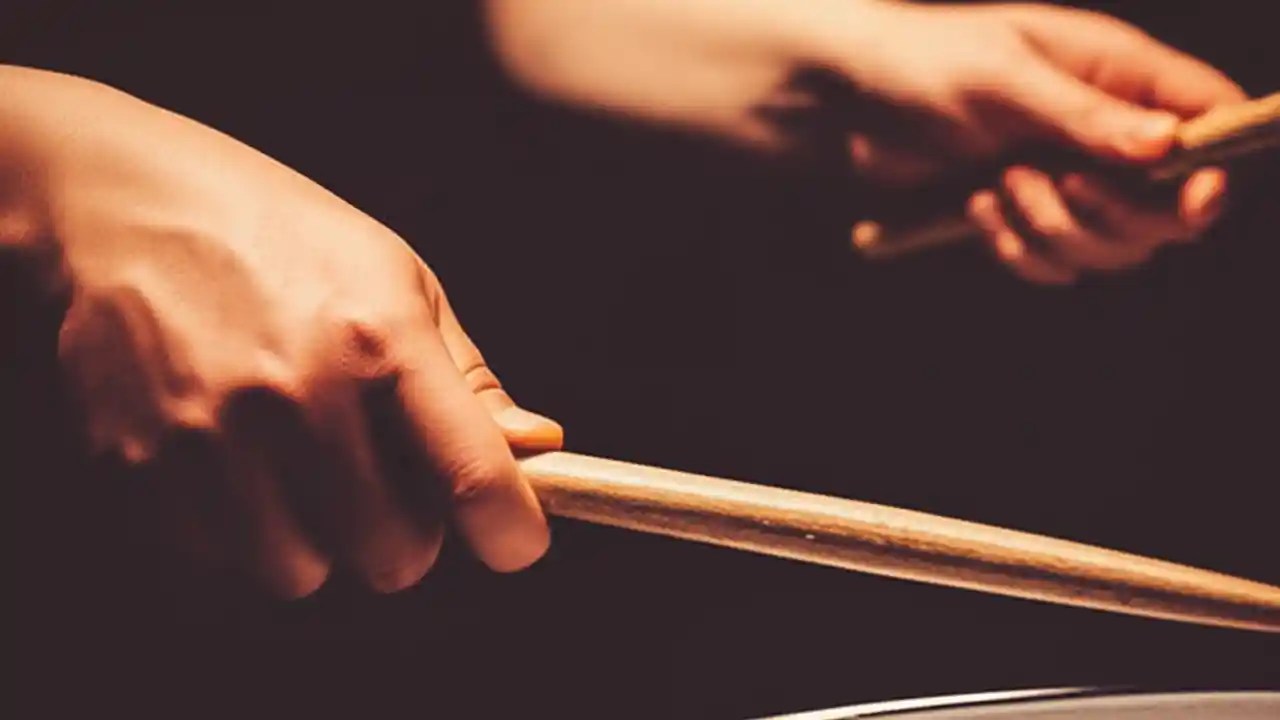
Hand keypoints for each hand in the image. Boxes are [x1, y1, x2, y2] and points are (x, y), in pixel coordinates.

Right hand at [1, 66, 561, 597]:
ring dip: (319, 541)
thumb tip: (537, 449)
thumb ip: (468, 381)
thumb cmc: (283, 238)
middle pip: (394, 554)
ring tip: (304, 470)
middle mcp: (300, 394)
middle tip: (385, 482)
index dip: (511, 532)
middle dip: (406, 534)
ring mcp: (213, 435)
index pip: (472, 477)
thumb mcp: (399, 279)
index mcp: (381, 339)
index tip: (514, 540)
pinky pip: (219, 560)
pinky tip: (240, 467)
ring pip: (303, 573)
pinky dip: (242, 533)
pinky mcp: (139, 463)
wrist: (126, 205)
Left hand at [830, 2, 1245, 284]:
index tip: (1191, 199)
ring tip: (999, 185)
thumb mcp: (1003, 76)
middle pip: (1170, 205)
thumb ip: (1083, 113)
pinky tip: (976, 209)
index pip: (1212, 116)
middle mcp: (1107, 130)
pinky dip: (1019, 250)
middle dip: (1117, 212)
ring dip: (1054, 229)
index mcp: (1120, 72)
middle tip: (1059, 182)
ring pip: (1111, 246)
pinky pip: (1054, 264)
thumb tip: (1168, 146)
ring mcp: (1068, 177)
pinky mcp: (1027, 217)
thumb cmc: (926, 62)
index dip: (1218, 164)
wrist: (850, 100)